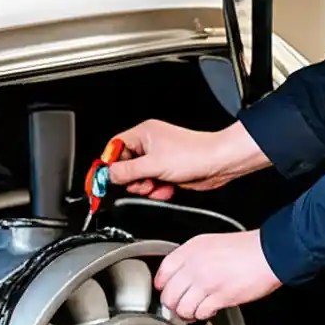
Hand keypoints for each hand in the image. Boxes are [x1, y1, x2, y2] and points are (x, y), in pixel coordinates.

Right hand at [106, 120, 268, 199]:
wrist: (218, 163)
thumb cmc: (194, 154)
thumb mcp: (153, 165)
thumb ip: (127, 171)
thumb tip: (108, 175)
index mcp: (144, 134)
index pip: (115, 147)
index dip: (109, 163)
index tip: (106, 178)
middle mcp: (150, 144)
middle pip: (126, 166)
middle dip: (133, 179)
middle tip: (141, 183)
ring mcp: (160, 158)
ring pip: (140, 178)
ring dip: (146, 187)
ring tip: (157, 185)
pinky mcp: (168, 171)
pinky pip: (153, 184)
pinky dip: (158, 189)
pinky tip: (166, 189)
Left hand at [156, 230, 280, 319]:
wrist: (269, 252)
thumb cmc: (245, 248)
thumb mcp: (211, 243)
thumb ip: (192, 257)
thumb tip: (179, 274)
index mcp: (192, 249)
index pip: (163, 271)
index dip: (162, 285)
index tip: (166, 289)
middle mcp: (195, 265)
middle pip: (169, 294)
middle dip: (173, 303)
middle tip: (181, 304)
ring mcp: (206, 282)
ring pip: (182, 308)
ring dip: (188, 312)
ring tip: (196, 309)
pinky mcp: (220, 297)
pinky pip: (201, 313)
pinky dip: (203, 315)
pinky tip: (210, 309)